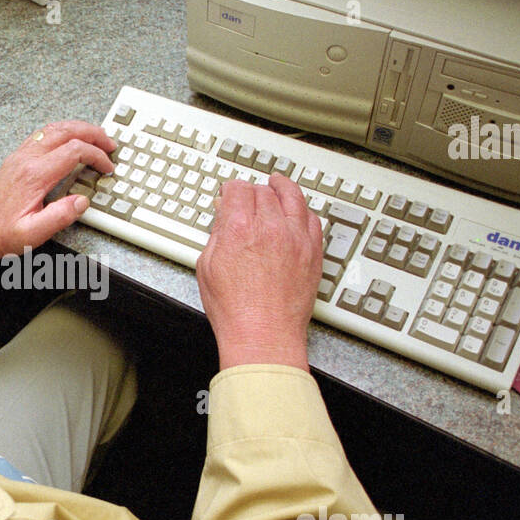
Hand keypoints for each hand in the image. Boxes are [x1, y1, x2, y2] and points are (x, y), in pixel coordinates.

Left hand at [0, 121, 115, 264]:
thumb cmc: (3, 234)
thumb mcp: (34, 233)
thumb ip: (60, 216)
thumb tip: (82, 201)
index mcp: (34, 175)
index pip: (73, 151)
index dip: (96, 155)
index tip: (107, 167)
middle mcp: (26, 160)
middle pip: (65, 131)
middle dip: (92, 133)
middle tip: (109, 143)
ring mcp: (20, 157)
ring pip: (53, 129)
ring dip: (78, 129)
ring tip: (96, 136)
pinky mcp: (17, 160)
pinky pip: (43, 135)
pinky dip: (62, 132)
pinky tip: (71, 139)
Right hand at [196, 175, 322, 370]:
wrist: (263, 336)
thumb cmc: (235, 311)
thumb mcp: (207, 267)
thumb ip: (217, 235)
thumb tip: (223, 219)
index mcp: (239, 228)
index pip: (238, 189)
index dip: (232, 189)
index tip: (230, 193)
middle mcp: (270, 227)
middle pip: (264, 191)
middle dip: (254, 190)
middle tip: (249, 196)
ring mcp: (296, 238)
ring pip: (294, 197)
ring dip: (283, 187)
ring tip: (278, 183)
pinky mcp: (313, 252)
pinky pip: (313, 219)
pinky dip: (304, 210)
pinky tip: (299, 210)